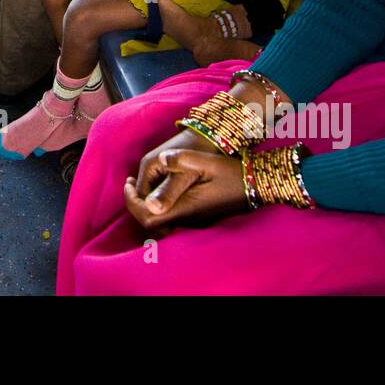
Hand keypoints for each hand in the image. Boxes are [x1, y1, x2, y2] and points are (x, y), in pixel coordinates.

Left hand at [126, 132, 247, 229]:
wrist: (257, 184)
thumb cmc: (232, 173)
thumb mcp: (206, 161)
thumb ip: (181, 161)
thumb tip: (161, 160)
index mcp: (184, 207)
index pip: (146, 216)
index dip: (132, 201)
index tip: (127, 183)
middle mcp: (187, 219)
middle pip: (149, 223)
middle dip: (135, 204)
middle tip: (128, 183)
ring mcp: (193, 222)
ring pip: (160, 224)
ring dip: (145, 207)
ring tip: (137, 187)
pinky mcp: (199, 219)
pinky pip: (170, 220)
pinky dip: (158, 209)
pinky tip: (158, 192)